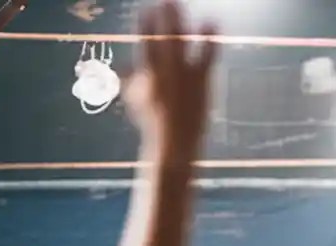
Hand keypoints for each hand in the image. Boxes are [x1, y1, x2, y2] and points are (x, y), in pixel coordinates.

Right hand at [124, 1, 216, 154]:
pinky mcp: (202, 81)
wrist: (174, 142)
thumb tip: (122, 65)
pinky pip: (206, 56)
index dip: (145, 26)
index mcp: (148, 75)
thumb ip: (130, 79)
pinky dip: (210, 39)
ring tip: (181, 3)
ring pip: (181, 43)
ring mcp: (185, 76)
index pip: (145, 45)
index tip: (145, 9)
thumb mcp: (135, 100)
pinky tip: (214, 21)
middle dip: (164, 18)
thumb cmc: (153, 122)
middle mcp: (166, 72)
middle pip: (164, 39)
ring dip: (181, 22)